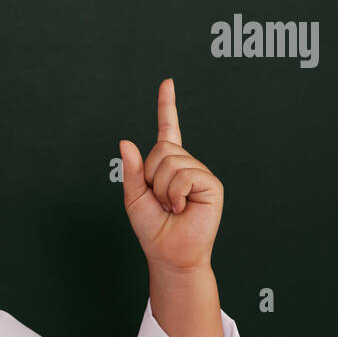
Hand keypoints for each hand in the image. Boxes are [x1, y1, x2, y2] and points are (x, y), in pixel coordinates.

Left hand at [118, 78, 222, 273]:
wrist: (168, 253)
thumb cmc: (152, 228)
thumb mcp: (133, 197)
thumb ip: (131, 170)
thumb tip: (126, 141)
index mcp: (167, 165)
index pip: (168, 130)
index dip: (167, 106)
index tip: (167, 83)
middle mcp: (186, 165)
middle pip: (161, 148)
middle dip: (151, 176)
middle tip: (160, 201)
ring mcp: (200, 173)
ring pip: (171, 162)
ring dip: (162, 189)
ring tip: (171, 207)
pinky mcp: (211, 185)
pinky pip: (185, 175)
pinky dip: (175, 194)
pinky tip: (182, 208)